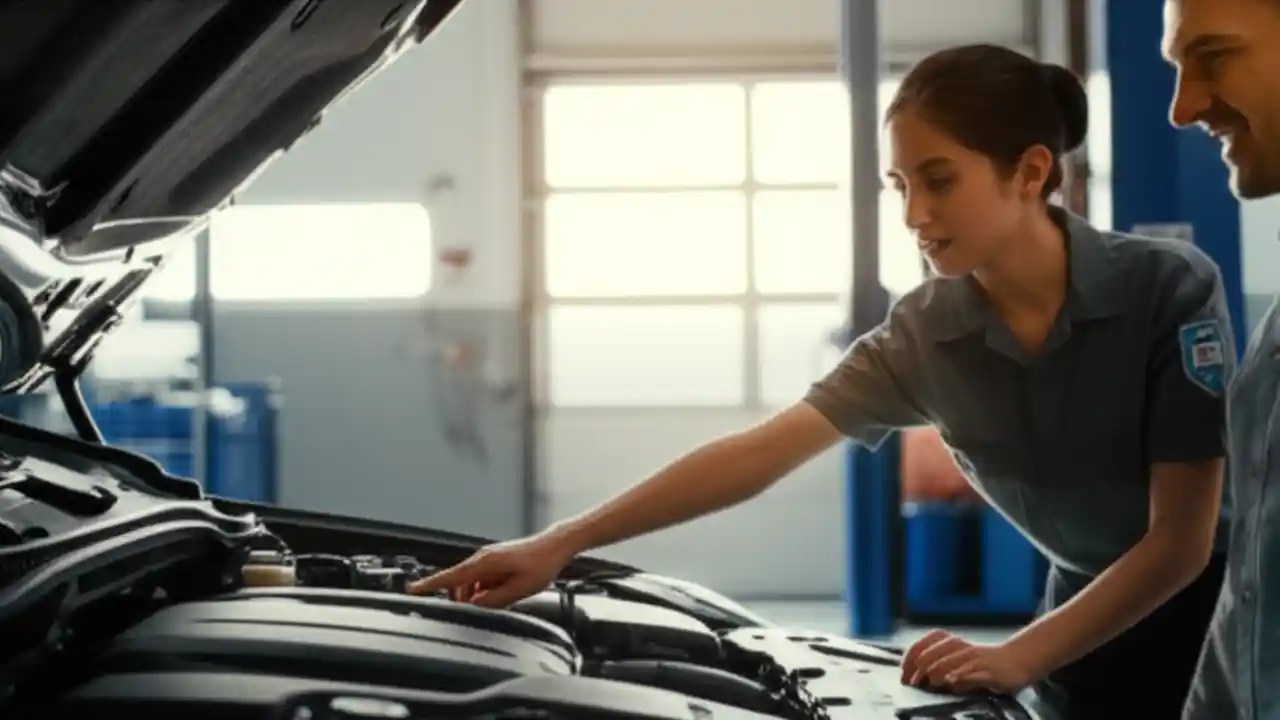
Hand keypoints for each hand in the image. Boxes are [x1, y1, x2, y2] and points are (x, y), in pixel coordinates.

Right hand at [405, 530, 578, 607]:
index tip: (412, 590)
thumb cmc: (540, 565)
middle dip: (467, 599)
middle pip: (460, 585)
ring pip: (472, 584)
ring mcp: (488, 559)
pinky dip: (488, 590)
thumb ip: (494, 600)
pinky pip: (483, 580)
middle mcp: (482, 558)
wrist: (555, 546)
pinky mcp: (494, 561)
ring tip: (507, 596)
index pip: (451, 577)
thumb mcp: (519, 589)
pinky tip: (507, 591)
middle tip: (491, 605)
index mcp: (485, 563)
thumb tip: (475, 605)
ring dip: (480, 595)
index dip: (430, 584)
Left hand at [900, 630, 1037, 694]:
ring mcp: (974, 657)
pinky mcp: (989, 669)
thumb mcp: (956, 661)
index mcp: (948, 642)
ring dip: (938, 669)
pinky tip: (952, 681)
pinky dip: (961, 675)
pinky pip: (973, 672)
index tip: (904, 674)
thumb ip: (937, 665)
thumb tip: (915, 676)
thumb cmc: (980, 663)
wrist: (1014, 661)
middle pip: (933, 652)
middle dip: (920, 667)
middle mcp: (960, 646)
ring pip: (952, 659)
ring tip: (930, 680)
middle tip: (913, 682)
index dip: (910, 659)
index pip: (923, 644)